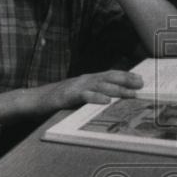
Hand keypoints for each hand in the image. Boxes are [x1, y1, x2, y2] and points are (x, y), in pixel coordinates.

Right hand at [27, 69, 142, 115]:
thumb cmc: (59, 100)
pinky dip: (96, 98)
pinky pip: (84, 96)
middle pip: (109, 78)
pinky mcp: (68, 96)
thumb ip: (94, 94)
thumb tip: (113, 100)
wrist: (34, 100)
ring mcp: (76, 86)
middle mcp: (84, 80)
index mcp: (88, 79)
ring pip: (100, 86)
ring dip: (117, 90)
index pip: (110, 75)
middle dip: (126, 81)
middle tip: (141, 85)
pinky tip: (106, 101)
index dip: (126, 76)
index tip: (141, 80)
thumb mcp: (80, 95)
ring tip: (130, 94)